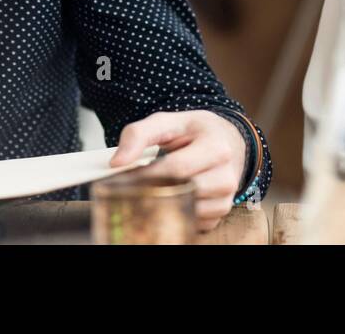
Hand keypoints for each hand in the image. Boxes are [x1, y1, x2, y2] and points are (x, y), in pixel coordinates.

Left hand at [110, 110, 247, 232]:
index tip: (127, 176)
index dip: (148, 174)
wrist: (226, 141)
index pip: (177, 168)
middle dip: (153, 190)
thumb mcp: (167, 122)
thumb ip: (138, 135)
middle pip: (181, 192)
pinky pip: (192, 221)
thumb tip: (117, 162)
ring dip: (164, 202)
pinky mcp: (220, 212)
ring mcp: (226, 198)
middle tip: (133, 186)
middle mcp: (226, 175)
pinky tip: (171, 196)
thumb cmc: (194, 132)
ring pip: (186, 210)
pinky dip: (177, 212)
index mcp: (216, 147)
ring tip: (154, 187)